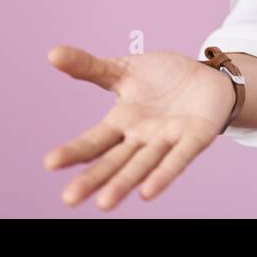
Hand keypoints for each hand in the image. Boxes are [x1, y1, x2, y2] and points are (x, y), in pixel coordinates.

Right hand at [42, 45, 235, 209]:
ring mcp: (167, 140)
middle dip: (93, 179)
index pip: (93, 141)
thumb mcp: (124, 69)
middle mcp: (141, 137)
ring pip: (143, 164)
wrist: (207, 77)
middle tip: (69, 199)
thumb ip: (90, 67)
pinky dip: (164, 174)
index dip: (73, 151)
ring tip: (104, 203)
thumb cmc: (162, 78)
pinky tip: (148, 192)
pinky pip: (179, 158)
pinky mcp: (195, 138)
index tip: (50, 163)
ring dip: (124, 183)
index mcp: (121, 122)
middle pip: (114, 161)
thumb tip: (51, 53)